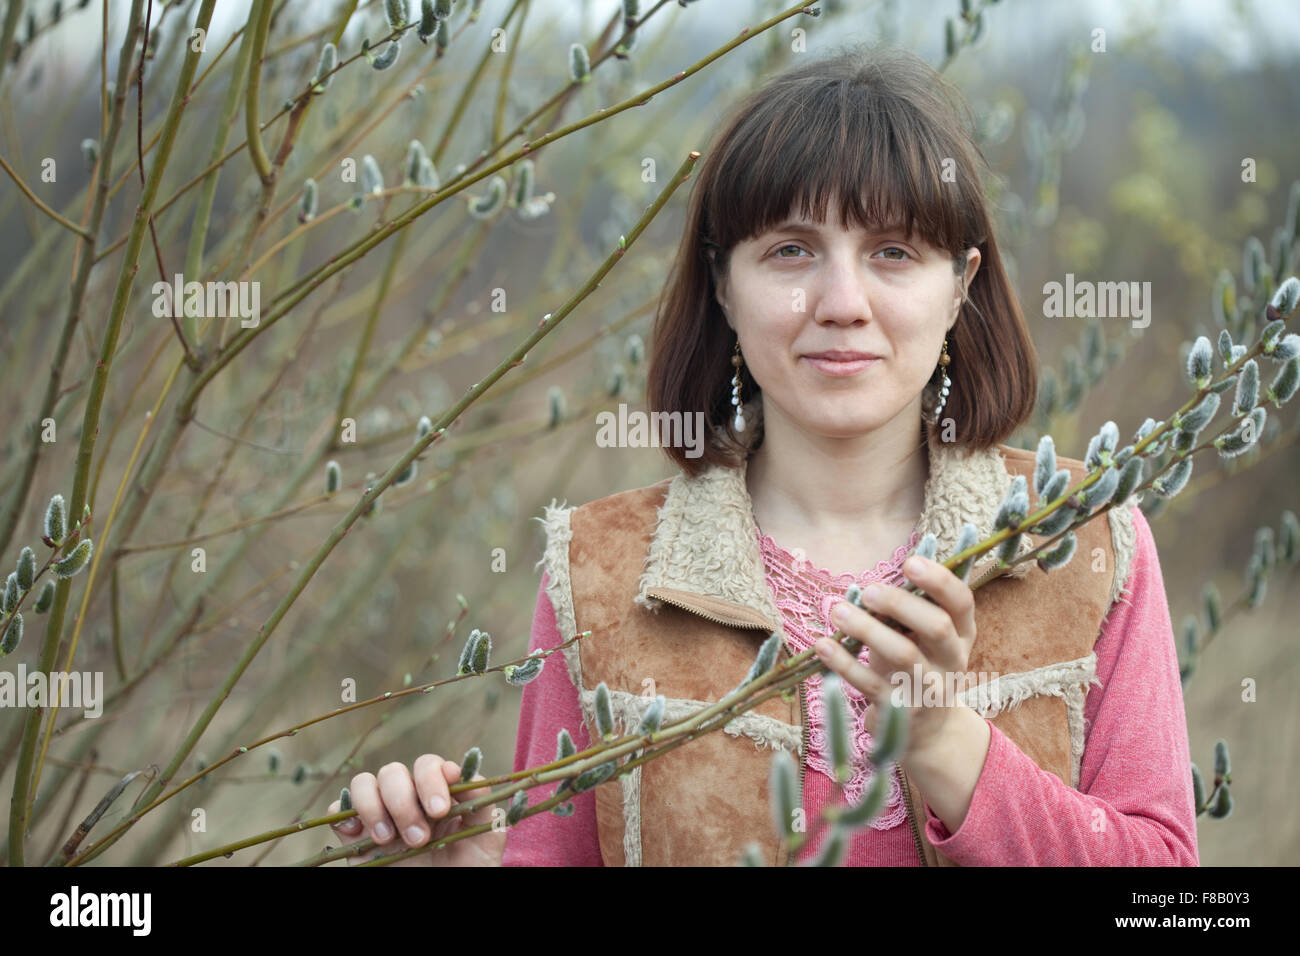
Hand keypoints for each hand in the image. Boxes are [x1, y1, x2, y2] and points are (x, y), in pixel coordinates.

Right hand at [327, 755, 506, 865]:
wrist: (437, 906)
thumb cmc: (464, 871)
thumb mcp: (484, 840)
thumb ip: (481, 804)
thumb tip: (462, 775)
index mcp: (438, 796)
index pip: (429, 765)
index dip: (432, 778)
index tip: (440, 809)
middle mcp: (408, 800)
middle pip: (394, 771)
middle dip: (404, 803)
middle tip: (419, 839)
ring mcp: (380, 815)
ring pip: (364, 782)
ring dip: (374, 807)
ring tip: (388, 839)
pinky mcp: (355, 834)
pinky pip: (339, 807)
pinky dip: (344, 813)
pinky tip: (358, 834)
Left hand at [816, 554, 977, 764]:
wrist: (928, 732)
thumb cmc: (919, 667)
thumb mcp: (924, 640)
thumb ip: (910, 610)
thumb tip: (874, 578)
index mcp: (962, 635)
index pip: (962, 602)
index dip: (939, 580)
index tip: (910, 562)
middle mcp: (951, 662)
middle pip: (937, 627)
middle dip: (901, 604)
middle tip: (868, 591)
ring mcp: (928, 690)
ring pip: (903, 654)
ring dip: (868, 629)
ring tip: (838, 611)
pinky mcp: (899, 713)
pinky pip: (870, 684)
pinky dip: (843, 662)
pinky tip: (823, 644)